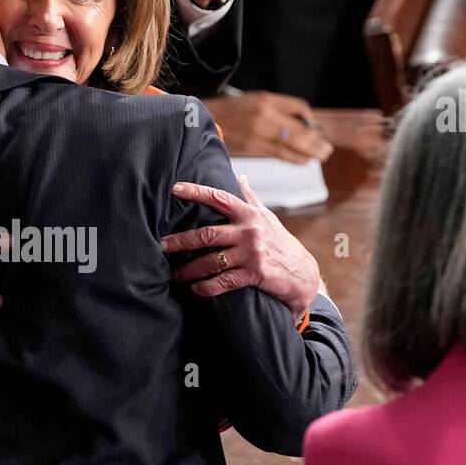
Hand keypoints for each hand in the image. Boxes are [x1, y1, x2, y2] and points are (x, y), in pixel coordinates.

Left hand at [161, 177, 320, 317]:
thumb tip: (240, 175)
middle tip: (162, 246)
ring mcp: (252, 253)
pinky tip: (196, 289)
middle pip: (208, 234)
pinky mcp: (255, 274)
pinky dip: (207, 287)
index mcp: (249, 215)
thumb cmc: (280, 242)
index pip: (220, 198)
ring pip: (212, 261)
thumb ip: (250, 197)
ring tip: (174, 274)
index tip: (175, 188)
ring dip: (189, 269)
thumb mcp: (267, 218)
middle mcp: (250, 231)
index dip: (196, 192)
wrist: (303, 273)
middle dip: (181, 240)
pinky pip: (224, 281)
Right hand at [203, 91, 331, 162]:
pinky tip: (304, 161)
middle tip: (327, 149)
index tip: (316, 129)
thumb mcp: (255, 100)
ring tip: (321, 156)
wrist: (204, 120)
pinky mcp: (252, 147)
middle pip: (300, 130)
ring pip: (292, 144)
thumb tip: (304, 124)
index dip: (311, 120)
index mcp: (267, 100)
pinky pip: (279, 154)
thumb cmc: (231, 111)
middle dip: (316, 141)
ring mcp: (258, 132)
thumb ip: (277, 110)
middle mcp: (265, 115)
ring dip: (310, 152)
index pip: (299, 108)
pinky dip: (295, 158)